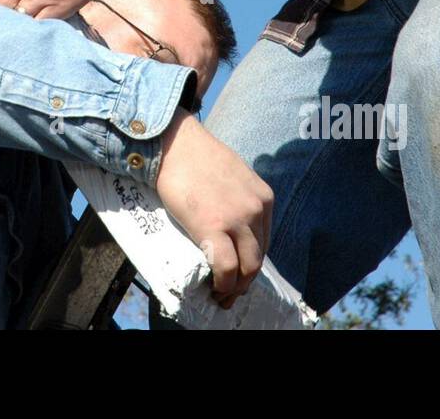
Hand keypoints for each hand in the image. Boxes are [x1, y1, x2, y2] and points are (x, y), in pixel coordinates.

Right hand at [156, 109, 273, 308]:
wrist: (175, 143)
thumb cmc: (196, 156)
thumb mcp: (234, 175)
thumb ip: (239, 198)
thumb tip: (231, 223)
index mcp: (263, 197)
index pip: (264, 241)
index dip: (251, 261)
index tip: (238, 271)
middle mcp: (256, 209)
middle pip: (258, 258)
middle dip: (245, 280)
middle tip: (230, 291)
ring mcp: (236, 219)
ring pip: (247, 267)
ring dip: (235, 287)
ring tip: (221, 295)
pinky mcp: (212, 227)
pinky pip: (226, 267)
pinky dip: (223, 284)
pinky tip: (215, 289)